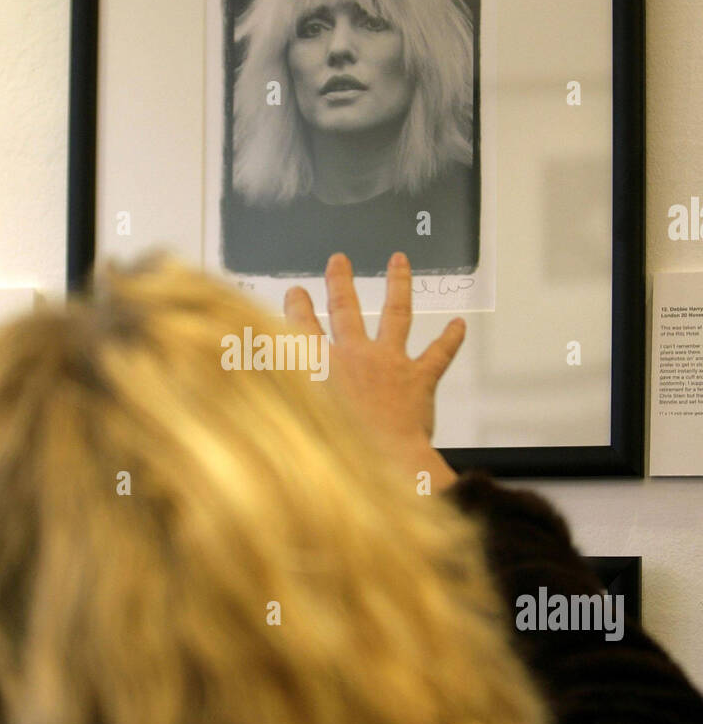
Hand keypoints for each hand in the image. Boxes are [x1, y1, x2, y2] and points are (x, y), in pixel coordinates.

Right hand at [283, 252, 465, 490]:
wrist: (383, 463)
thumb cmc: (340, 452)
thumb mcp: (297, 424)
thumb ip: (284, 403)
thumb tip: (263, 397)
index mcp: (322, 369)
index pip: (302, 330)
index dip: (297, 308)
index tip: (296, 292)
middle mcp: (355, 357)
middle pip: (345, 310)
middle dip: (340, 283)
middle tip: (339, 261)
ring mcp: (390, 364)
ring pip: (396, 314)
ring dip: (398, 284)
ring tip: (399, 261)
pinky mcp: (419, 380)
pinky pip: (439, 354)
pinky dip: (450, 339)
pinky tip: (460, 324)